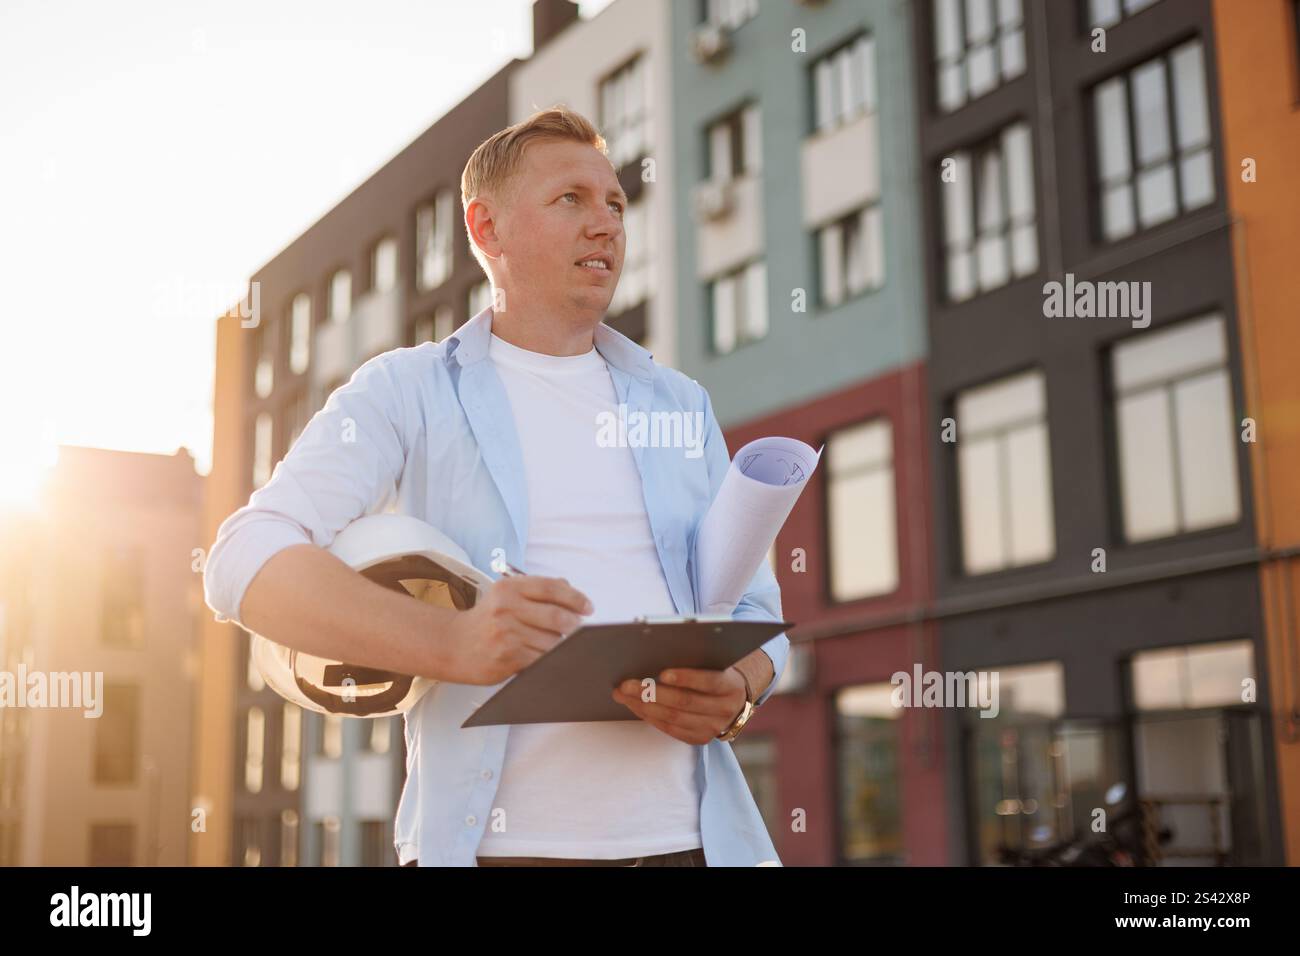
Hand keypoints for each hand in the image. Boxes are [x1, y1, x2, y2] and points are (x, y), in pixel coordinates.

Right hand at [440, 576, 591, 684]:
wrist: (453, 645)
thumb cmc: (486, 619)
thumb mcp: (506, 595)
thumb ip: (537, 590)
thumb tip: (570, 588)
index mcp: (509, 588)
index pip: (551, 588)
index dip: (575, 597)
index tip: (588, 607)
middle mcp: (506, 608)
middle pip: (556, 616)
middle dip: (575, 625)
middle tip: (581, 629)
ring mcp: (506, 634)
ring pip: (552, 641)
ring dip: (564, 645)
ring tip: (563, 645)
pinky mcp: (507, 658)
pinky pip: (541, 660)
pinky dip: (552, 660)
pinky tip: (552, 658)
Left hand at [610, 666, 747, 744]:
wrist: (734, 701)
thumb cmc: (716, 674)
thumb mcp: (715, 664)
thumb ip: (696, 659)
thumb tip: (657, 653)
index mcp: (730, 686)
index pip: (709, 682)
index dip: (685, 678)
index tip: (662, 673)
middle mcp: (724, 710)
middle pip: (685, 702)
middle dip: (652, 693)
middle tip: (627, 684)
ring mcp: (712, 728)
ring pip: (673, 718)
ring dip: (644, 706)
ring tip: (624, 695)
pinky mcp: (699, 739)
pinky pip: (670, 729)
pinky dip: (649, 717)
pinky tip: (635, 706)